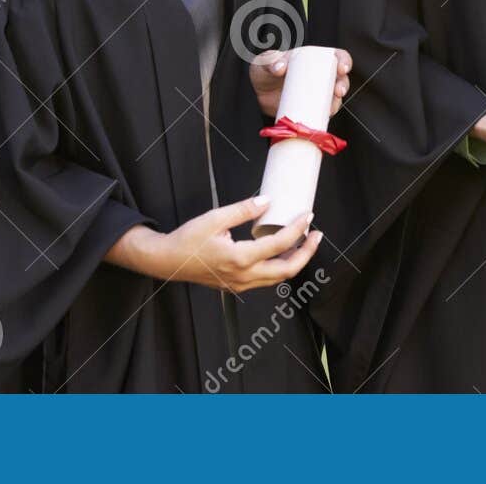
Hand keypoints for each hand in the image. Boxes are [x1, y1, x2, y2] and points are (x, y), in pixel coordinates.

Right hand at [138, 195, 323, 292]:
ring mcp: (241, 284)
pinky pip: (266, 279)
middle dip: (306, 252)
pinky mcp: (237, 285)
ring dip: (295, 261)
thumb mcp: (215, 218)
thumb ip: (244, 209)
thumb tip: (268, 200)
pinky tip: (282, 252)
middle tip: (317, 235)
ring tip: (304, 242)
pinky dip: (279, 267)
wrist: (168, 261)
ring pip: (278, 278)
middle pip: (287, 270)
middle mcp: (244, 276)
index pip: (279, 245)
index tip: (308, 215)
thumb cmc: (188, 239)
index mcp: (240, 258)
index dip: (298, 229)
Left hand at [252, 48, 352, 119]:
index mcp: (314, 58)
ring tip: (329, 108)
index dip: (344, 61)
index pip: (336, 56)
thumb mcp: (265, 62)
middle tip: (338, 91)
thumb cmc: (264, 71)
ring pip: (335, 98)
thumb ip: (270, 61)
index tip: (342, 68)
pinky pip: (324, 113)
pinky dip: (325, 116)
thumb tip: (280, 67)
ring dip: (336, 103)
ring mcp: (318, 93)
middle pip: (340, 78)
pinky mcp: (313, 109)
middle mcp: (320, 75)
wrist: (257, 94)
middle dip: (343, 85)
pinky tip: (322, 118)